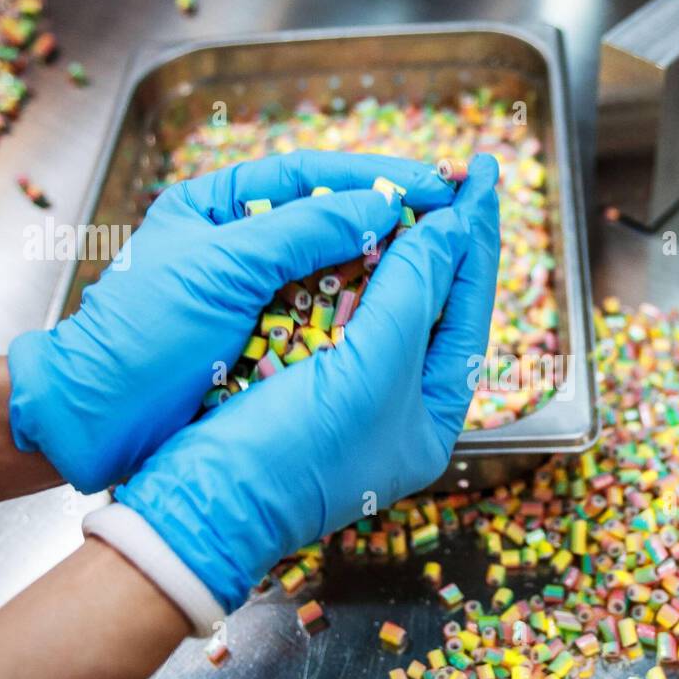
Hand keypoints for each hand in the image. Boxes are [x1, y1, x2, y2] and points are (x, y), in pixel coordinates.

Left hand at [7, 151, 454, 492]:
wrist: (91, 422)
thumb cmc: (140, 336)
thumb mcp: (221, 270)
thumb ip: (300, 231)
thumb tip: (380, 204)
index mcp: (218, 206)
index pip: (310, 174)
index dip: (376, 175)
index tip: (435, 184)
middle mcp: (243, 246)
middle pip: (331, 221)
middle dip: (391, 220)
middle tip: (455, 219)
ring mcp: (257, 300)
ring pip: (335, 274)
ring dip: (385, 271)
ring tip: (442, 266)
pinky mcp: (266, 348)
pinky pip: (326, 325)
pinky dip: (363, 320)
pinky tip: (403, 318)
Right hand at [111, 155, 499, 613]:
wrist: (196, 505)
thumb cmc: (294, 451)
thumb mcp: (371, 371)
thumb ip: (412, 295)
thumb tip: (450, 232)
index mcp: (432, 416)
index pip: (467, 312)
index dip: (476, 242)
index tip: (483, 177)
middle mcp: (399, 405)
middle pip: (432, 305)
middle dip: (444, 239)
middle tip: (458, 173)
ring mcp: (349, 392)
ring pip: (385, 303)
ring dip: (395, 246)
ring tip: (411, 188)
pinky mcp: (300, 378)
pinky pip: (338, 311)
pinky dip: (347, 268)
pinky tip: (350, 229)